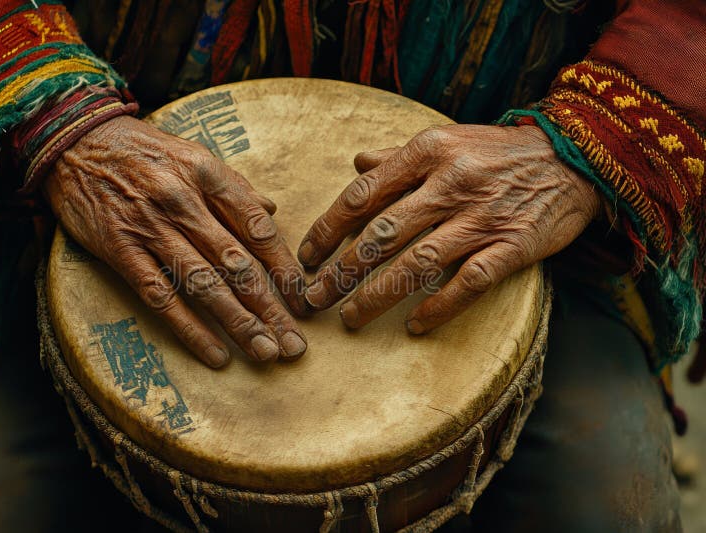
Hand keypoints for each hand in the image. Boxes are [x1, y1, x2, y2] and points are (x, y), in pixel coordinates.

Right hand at [43, 116, 307, 367]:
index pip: (257, 226)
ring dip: (239, 323)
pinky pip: (162, 297)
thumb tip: (271, 209)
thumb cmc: (141, 150)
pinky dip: (190, 329)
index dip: (284, 266)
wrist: (72, 141)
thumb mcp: (192, 153)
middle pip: (237, 264)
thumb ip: (232, 185)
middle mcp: (183, 202)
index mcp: (207, 175)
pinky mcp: (120, 251)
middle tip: (295, 344)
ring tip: (266, 353)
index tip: (303, 297)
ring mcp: (151, 228)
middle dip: (272, 308)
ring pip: (205, 285)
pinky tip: (215, 354)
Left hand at [299, 124, 601, 332]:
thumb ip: (399, 156)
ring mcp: (482, 217)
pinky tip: (415, 325)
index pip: (363, 195)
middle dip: (341, 271)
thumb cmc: (499, 153)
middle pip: (382, 235)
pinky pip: (467, 283)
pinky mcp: (512, 247)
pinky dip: (438, 307)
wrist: (575, 159)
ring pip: (416, 263)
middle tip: (314, 299)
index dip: (329, 229)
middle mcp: (451, 183)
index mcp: (429, 152)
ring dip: (377, 295)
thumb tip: (357, 165)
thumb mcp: (447, 140)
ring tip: (351, 319)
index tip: (307, 256)